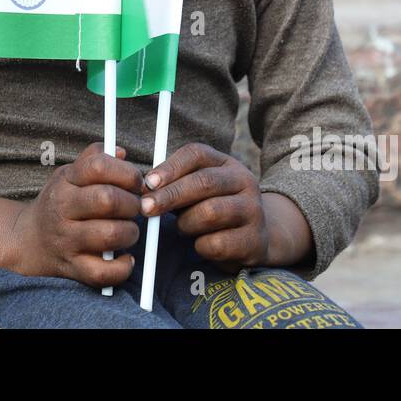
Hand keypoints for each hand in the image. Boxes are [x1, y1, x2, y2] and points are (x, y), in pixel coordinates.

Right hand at [10, 142, 145, 287]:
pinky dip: (122, 267)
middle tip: (137, 207)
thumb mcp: (68, 174)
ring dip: (131, 232)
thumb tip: (122, 152)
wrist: (28, 241)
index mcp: (65, 181)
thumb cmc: (57, 204)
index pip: (98, 166)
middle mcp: (63, 208)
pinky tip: (125, 258)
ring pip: (111, 235)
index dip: (127, 172)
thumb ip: (93, 159)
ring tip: (129, 230)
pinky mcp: (72, 267)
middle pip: (108, 200)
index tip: (136, 182)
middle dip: (133, 203)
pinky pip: (103, 272)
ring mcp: (67, 240)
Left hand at [139, 142, 268, 275]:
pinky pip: (217, 243)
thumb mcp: (198, 189)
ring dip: (186, 224)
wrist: (256, 236)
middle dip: (170, 195)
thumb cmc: (214, 208)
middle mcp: (244, 181)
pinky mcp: (254, 240)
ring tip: (183, 228)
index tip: (148, 183)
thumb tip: (144, 190)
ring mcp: (253, 210)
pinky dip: (201, 246)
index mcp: (226, 163)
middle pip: (203, 182)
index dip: (170, 167)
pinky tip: (201, 244)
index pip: (196, 154)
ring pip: (209, 213)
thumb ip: (174, 184)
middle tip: (146, 208)